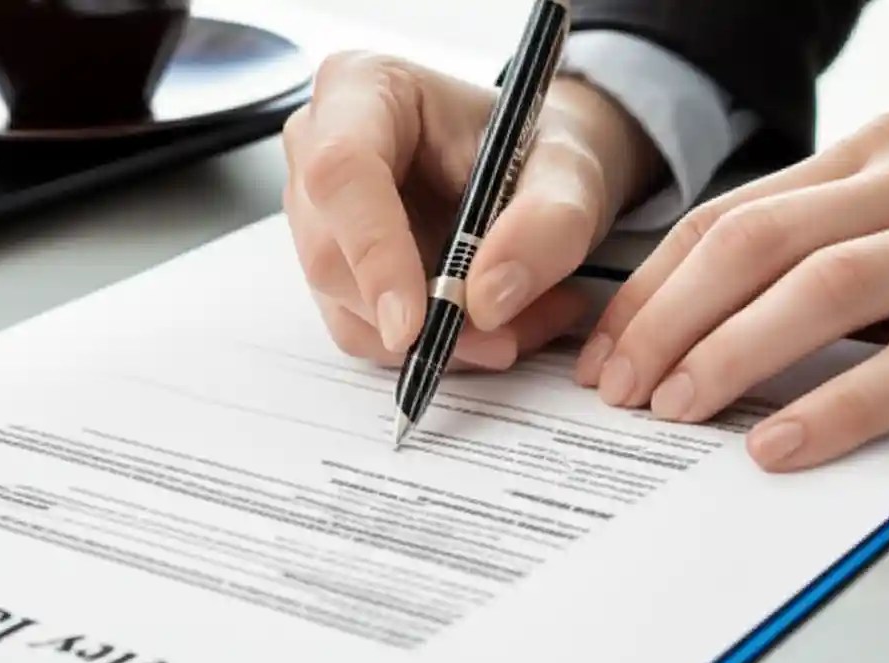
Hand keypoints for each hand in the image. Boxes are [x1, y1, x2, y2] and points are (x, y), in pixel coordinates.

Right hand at [281, 51, 661, 369]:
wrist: (534, 169)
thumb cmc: (537, 147)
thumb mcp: (571, 171)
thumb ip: (549, 223)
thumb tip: (487, 298)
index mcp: (363, 88)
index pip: (341, 172)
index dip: (372, 252)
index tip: (414, 325)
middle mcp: (319, 147)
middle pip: (331, 254)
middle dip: (418, 315)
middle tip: (504, 337)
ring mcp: (317, 214)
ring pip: (345, 308)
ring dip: (434, 339)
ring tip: (519, 323)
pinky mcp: (332, 268)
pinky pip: (362, 332)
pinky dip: (428, 348)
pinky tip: (487, 327)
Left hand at [576, 113, 888, 471]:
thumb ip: (807, 244)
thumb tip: (684, 323)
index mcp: (869, 152)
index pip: (726, 218)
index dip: (651, 289)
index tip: (605, 350)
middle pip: (756, 245)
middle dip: (669, 321)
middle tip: (622, 388)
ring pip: (826, 290)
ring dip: (735, 354)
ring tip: (678, 410)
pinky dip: (841, 406)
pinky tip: (782, 444)